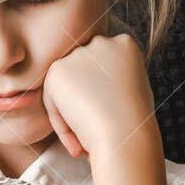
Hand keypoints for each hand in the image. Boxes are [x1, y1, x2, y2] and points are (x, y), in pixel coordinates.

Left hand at [40, 32, 160, 159]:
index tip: (108, 117)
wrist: (124, 137)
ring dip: (70, 112)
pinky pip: (51, 98)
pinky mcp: (56, 70)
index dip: (102, 95)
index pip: (104, 66)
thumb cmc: (134, 124)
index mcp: (125, 44)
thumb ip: (112, 78)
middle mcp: (101, 42)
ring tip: (85, 141)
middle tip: (94, 129)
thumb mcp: (132, 90)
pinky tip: (77, 142)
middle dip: (84, 99)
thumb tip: (92, 83)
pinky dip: (60, 122)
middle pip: (83, 72)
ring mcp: (78, 54)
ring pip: (65, 86)